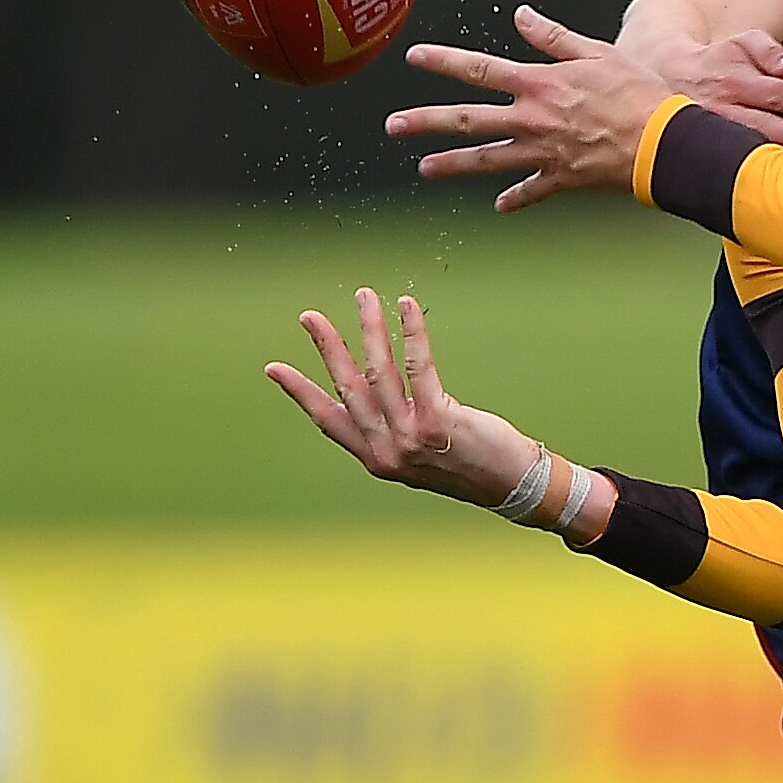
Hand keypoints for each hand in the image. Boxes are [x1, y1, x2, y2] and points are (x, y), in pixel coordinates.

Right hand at [264, 289, 538, 506]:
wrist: (509, 485)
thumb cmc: (468, 463)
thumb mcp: (418, 455)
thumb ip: (392, 429)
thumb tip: (374, 390)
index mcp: (376, 457)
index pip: (328, 419)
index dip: (301, 392)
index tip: (273, 368)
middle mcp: (386, 449)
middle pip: (348, 387)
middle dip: (327, 348)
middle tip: (309, 316)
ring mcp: (410, 437)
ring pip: (379, 371)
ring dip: (369, 328)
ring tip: (363, 297)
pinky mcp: (438, 421)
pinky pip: (418, 365)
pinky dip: (411, 331)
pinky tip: (406, 306)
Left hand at [390, 6, 668, 211]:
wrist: (664, 143)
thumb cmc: (638, 93)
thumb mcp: (597, 52)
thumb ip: (553, 36)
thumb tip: (520, 15)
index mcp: (539, 84)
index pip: (479, 69)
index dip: (444, 61)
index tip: (413, 58)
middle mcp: (532, 120)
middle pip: (468, 119)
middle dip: (426, 122)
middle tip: (393, 126)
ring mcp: (543, 153)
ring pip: (488, 159)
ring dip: (453, 163)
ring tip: (424, 168)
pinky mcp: (562, 179)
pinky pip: (531, 191)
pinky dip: (515, 198)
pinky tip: (499, 204)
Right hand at [673, 29, 782, 161]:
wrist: (676, 79)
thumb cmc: (721, 62)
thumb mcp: (743, 43)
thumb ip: (769, 50)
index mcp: (736, 81)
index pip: (776, 92)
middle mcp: (724, 110)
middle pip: (763, 124)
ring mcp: (716, 134)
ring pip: (747, 149)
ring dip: (777, 157)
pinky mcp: (713, 151)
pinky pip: (736, 164)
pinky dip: (758, 172)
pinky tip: (781, 179)